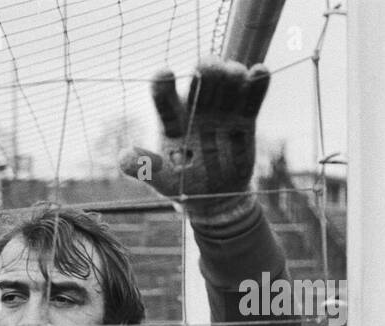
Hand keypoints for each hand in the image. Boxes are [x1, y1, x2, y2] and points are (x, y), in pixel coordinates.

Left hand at [119, 58, 269, 229]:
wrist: (214, 199)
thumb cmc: (181, 186)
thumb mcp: (158, 180)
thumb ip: (143, 168)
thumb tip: (124, 157)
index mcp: (172, 122)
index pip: (165, 101)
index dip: (163, 87)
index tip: (164, 73)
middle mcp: (196, 110)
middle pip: (201, 83)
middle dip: (206, 71)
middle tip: (210, 67)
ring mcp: (221, 113)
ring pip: (227, 85)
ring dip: (232, 74)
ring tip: (235, 73)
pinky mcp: (244, 120)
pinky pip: (251, 100)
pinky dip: (257, 84)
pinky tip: (260, 70)